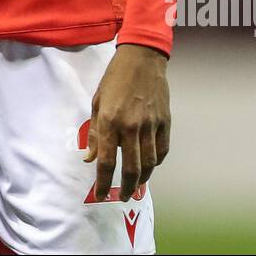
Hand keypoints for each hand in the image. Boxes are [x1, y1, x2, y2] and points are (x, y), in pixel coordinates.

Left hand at [84, 44, 170, 201]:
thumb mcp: (97, 102)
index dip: (103, 182)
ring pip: (149, 163)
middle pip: (131, 168)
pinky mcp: (165, 122)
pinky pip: (162, 150)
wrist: (142, 58)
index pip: (106, 161)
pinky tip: (149, 166)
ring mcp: (150, 125)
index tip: (100, 195)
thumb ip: (95, 133)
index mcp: (110, 122)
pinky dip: (156, 162)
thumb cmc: (114, 79)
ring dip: (143, 179)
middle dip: (126, 187)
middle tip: (123, 197)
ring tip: (136, 186)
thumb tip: (90, 158)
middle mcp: (131, 127)